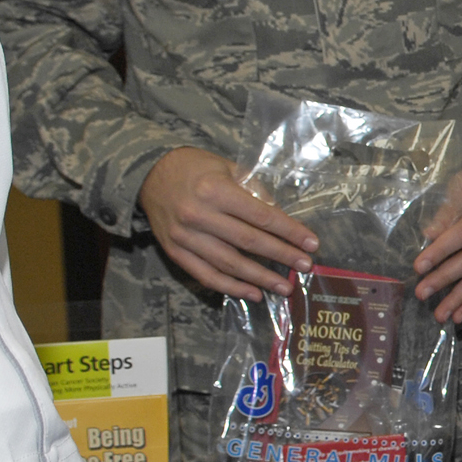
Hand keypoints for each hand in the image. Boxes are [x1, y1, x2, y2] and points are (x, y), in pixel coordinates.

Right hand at [139, 146, 316, 299]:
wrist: (150, 175)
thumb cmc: (195, 168)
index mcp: (215, 190)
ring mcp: (185, 237)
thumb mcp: (228, 168)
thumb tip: (280, 219)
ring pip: (229, 264)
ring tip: (284, 287)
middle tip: (305, 266)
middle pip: (249, 242)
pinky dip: (231, 287)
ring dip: (260, 278)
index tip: (311, 244)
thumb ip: (254, 191)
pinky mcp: (175, 252)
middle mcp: (199, 216)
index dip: (289, 232)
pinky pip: (206, 276)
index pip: (261, 216)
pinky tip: (253, 293)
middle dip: (281, 256)